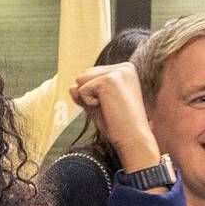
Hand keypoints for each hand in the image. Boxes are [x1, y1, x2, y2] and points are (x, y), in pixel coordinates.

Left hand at [69, 63, 161, 177]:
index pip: (92, 74)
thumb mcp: (99, 107)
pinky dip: (88, 103)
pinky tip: (107, 108)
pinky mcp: (109, 80)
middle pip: (84, 75)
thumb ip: (85, 96)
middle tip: (109, 108)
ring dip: (88, 98)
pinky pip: (82, 90)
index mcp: (125, 70)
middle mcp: (124, 67)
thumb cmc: (118, 125)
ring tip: (108, 107)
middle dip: (89, 94)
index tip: (112, 105)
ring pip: (81, 79)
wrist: (133, 138)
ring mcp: (118, 72)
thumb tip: (71, 87)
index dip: (93, 94)